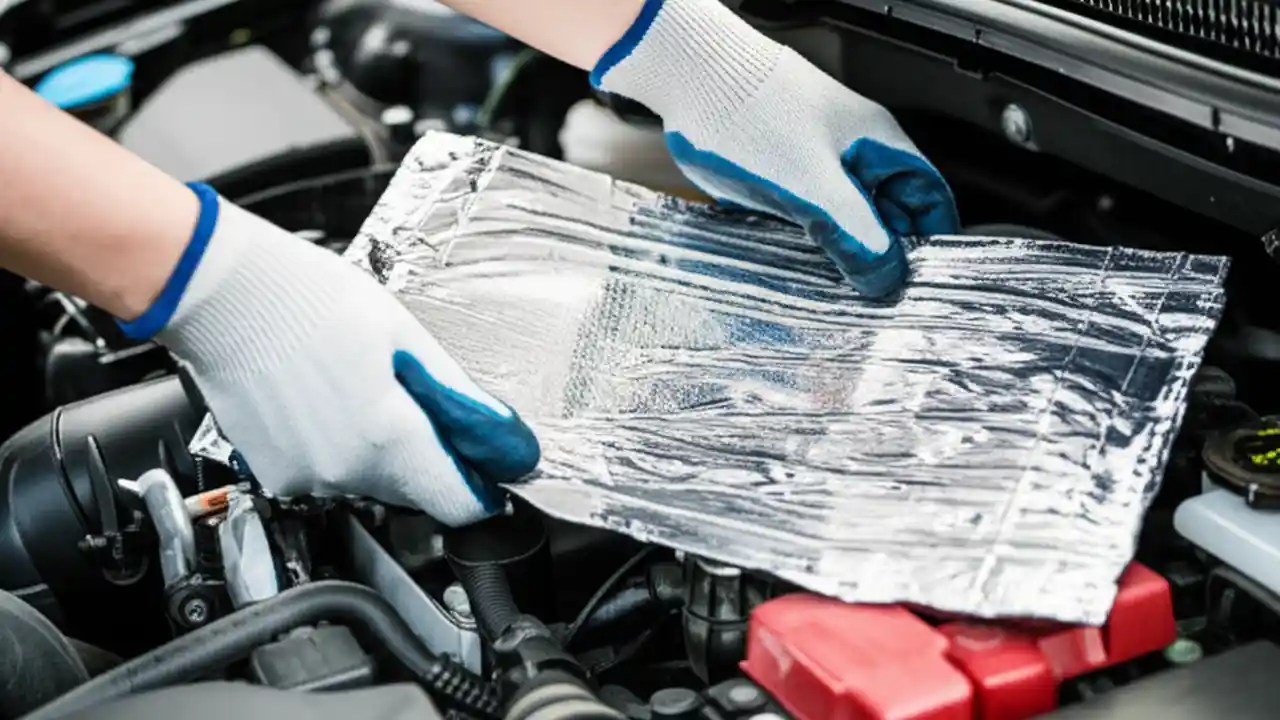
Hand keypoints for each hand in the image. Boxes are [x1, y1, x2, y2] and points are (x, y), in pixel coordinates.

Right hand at [119, 184, 539, 525]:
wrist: (220, 293)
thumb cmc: (306, 300)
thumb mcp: (405, 336)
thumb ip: (460, 399)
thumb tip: (507, 444)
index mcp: (387, 438)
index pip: (458, 502)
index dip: (481, 486)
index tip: (489, 467)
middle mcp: (345, 472)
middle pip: (416, 491)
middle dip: (429, 456)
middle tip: (417, 396)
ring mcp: (304, 477)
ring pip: (372, 482)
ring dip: (382, 449)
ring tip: (362, 386)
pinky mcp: (275, 473)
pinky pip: (329, 474)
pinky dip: (340, 447)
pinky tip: (329, 399)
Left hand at [592, 0, 959, 296]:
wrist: (693, 84)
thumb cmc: (755, 116)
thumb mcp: (815, 188)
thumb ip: (856, 237)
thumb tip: (885, 279)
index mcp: (878, 146)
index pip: (929, 198)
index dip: (929, 241)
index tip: (917, 283)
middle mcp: (852, 156)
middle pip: (887, 215)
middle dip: (883, 255)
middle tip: (872, 297)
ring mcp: (814, 168)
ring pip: (845, 221)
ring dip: (842, 254)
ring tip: (838, 293)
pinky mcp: (780, 180)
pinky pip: (807, 219)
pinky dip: (808, 244)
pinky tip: (800, 270)